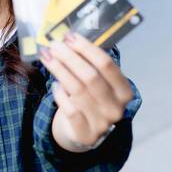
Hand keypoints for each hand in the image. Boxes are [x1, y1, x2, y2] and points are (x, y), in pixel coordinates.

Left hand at [40, 33, 133, 152]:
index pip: (107, 65)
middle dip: (69, 57)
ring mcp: (102, 123)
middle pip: (90, 76)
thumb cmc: (91, 101)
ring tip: (47, 57)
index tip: (70, 36)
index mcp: (124, 91)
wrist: (84, 133)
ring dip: (59, 70)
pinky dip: (60, 95)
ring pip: (77, 90)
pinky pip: (69, 109)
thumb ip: (90, 65)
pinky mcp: (85, 134)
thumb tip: (69, 39)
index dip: (87, 48)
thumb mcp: (98, 84)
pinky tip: (54, 86)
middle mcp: (116, 108)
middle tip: (53, 45)